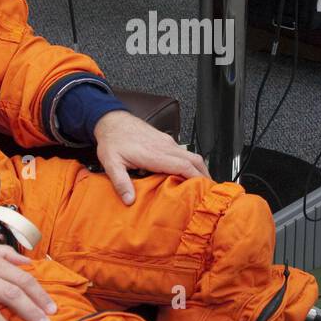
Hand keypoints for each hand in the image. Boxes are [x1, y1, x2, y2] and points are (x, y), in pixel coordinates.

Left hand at [93, 110, 209, 204]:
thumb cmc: (112, 140)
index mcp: (155, 153)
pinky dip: (191, 163)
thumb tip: (129, 199)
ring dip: (199, 169)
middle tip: (209, 191)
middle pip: (194, 160)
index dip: (196, 179)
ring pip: (191, 155)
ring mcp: (167, 142)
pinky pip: (184, 152)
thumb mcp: (111, 163)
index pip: (184, 166)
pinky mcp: (165, 140)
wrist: (112, 120)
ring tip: (202, 184)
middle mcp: (165, 146)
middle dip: (205, 176)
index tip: (203, 190)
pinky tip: (187, 173)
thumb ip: (120, 182)